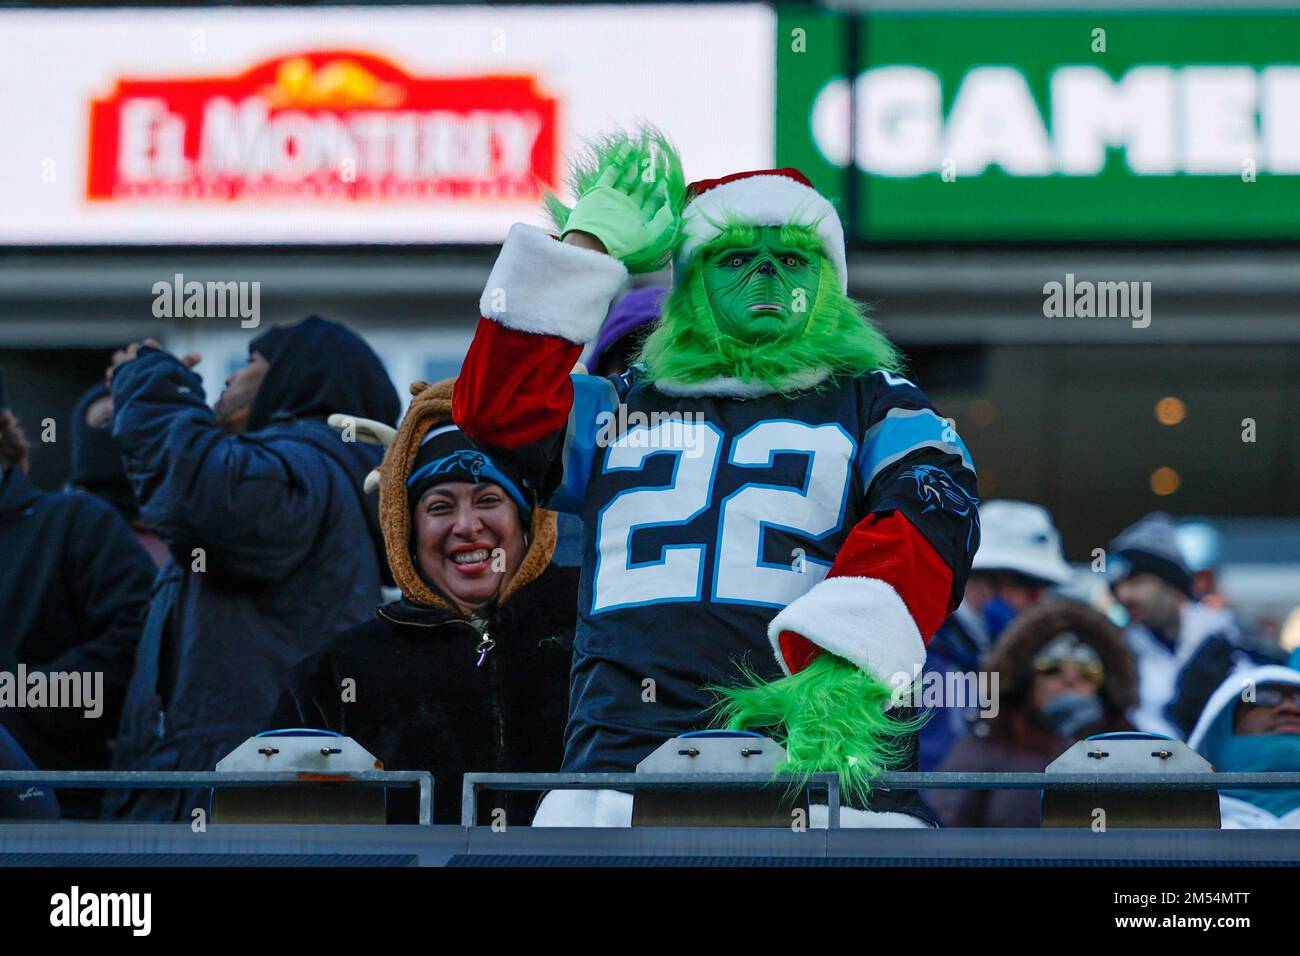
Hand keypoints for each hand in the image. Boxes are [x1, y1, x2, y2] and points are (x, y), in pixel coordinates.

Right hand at [106, 339, 200, 383]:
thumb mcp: (176, 373)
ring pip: (119, 358)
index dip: (150, 346)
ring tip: (125, 368)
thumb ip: (185, 364)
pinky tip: (113, 377)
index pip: (150, 345)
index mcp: (153, 354)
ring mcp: (125, 367)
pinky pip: (111, 373)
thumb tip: (200, 355)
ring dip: (122, 362)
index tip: (149, 345)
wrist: (145, 399)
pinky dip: (112, 374)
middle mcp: (138, 357)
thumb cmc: (164, 382)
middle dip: (134, 353)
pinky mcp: (116, 379)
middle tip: (135, 358)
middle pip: (133, 349)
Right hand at [561, 140, 677, 272]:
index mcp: (638, 220)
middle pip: (641, 189)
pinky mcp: (601, 191)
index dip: (660, 190)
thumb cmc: (621, 241)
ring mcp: (614, 199)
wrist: (592, 241)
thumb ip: (661, 222)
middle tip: (656, 163)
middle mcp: (627, 209)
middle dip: (649, 177)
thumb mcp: (648, 236)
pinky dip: (620, 161)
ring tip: (645, 154)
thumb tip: (671, 208)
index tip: (666, 178)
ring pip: (627, 180)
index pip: (652, 202)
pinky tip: (628, 149)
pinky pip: (612, 173)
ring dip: (636, 167)